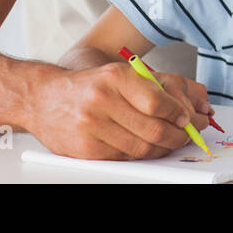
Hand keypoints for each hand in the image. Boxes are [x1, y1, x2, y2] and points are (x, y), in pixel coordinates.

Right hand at [29, 62, 212, 159]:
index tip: (189, 118)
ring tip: (171, 142)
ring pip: (141, 148)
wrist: (43, 99)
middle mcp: (102, 101)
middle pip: (153, 129)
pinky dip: (141, 155)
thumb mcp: (120, 74)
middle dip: (178, 135)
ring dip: (162, 148)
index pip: (158, 102)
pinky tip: (147, 148)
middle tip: (188, 134)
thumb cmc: (89, 86)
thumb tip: (188, 108)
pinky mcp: (85, 149)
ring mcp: (91, 127)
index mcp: (115, 77)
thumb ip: (153, 87)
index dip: (179, 114)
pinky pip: (124, 158)